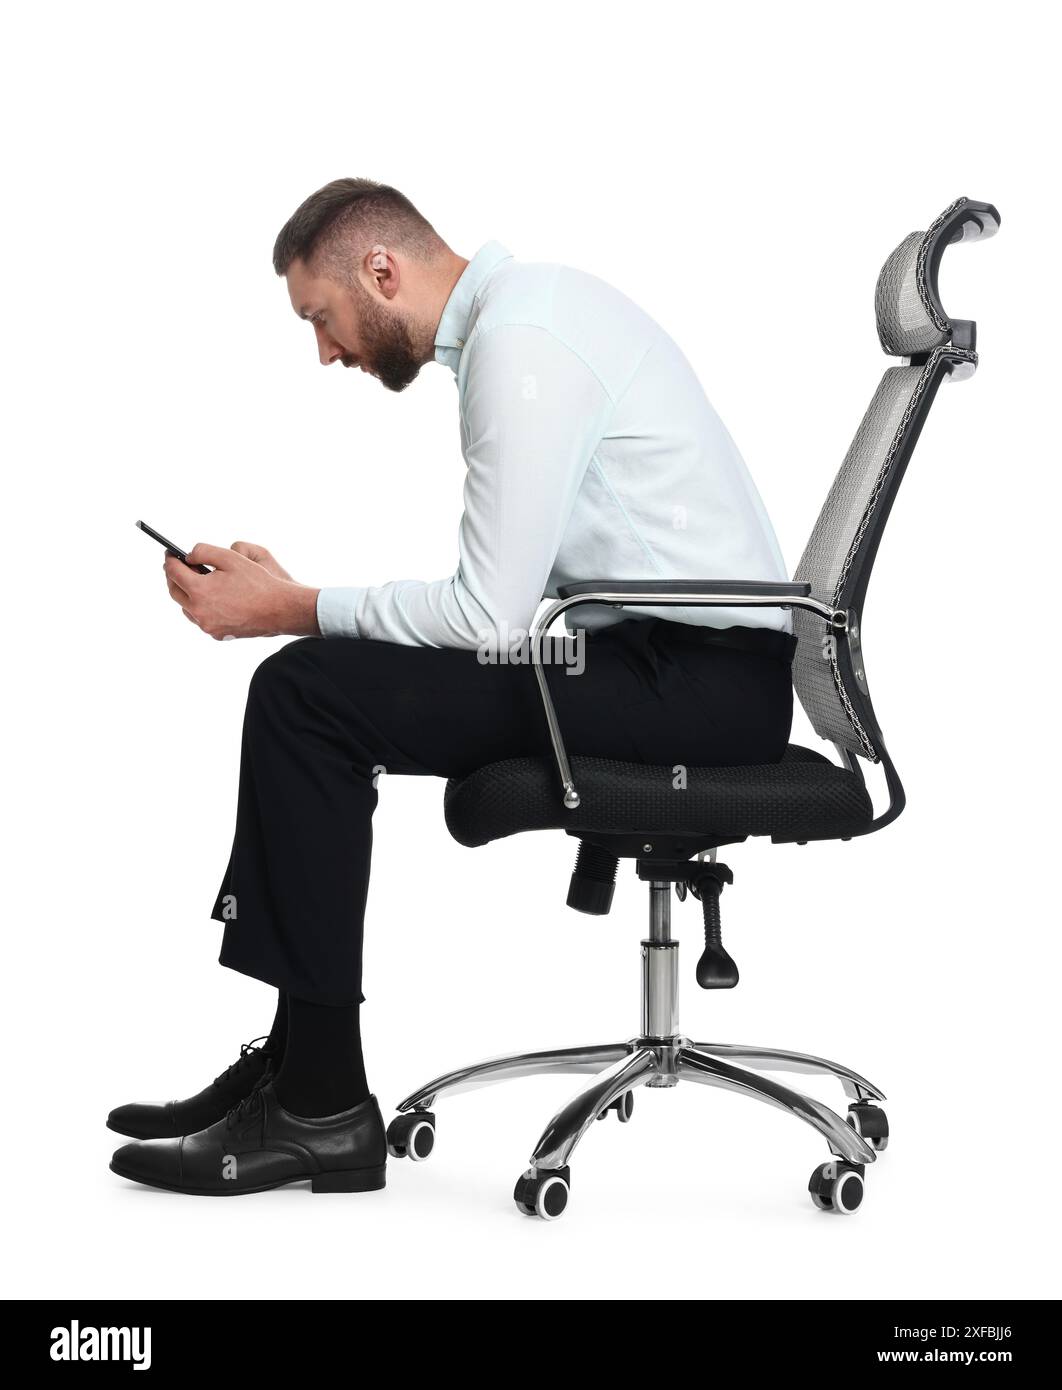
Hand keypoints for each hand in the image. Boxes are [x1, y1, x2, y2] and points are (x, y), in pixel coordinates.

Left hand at [164, 542, 319, 639]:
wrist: (280, 610)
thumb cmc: (258, 582)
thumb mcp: (231, 557)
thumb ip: (203, 551)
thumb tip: (188, 556)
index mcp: (200, 591)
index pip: (173, 572)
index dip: (170, 560)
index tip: (170, 553)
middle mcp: (199, 611)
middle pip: (174, 592)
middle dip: (173, 576)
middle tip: (176, 565)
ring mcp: (208, 626)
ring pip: (186, 607)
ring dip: (186, 593)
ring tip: (193, 581)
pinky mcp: (217, 634)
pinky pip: (200, 619)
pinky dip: (200, 607)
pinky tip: (210, 598)